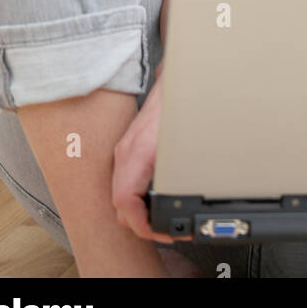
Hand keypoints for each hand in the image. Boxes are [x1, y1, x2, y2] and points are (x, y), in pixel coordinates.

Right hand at [111, 71, 188, 243]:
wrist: (172, 76)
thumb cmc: (179, 100)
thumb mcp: (183, 138)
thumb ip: (180, 167)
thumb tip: (186, 193)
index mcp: (136, 153)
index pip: (124, 202)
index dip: (141, 224)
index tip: (159, 231)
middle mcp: (125, 152)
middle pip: (120, 204)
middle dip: (140, 223)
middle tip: (165, 231)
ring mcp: (125, 149)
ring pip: (120, 193)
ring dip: (137, 211)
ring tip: (161, 219)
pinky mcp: (129, 147)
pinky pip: (125, 180)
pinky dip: (135, 196)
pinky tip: (153, 198)